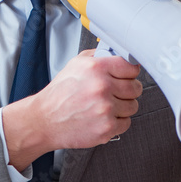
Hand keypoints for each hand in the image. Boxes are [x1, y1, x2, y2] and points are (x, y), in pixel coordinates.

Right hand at [1, 50, 141, 170]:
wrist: (44, 119)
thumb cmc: (59, 94)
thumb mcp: (75, 65)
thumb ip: (98, 56)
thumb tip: (117, 54)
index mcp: (96, 68)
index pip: (131, 67)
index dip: (129, 72)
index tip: (127, 76)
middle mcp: (102, 87)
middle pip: (136, 88)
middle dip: (128, 90)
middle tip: (116, 93)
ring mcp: (106, 109)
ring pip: (133, 106)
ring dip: (123, 107)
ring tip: (106, 106)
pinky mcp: (106, 127)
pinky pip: (126, 123)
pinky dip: (117, 122)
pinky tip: (102, 117)